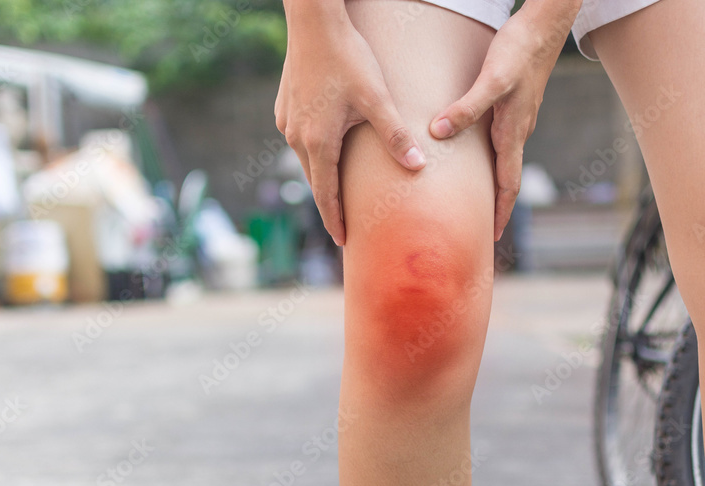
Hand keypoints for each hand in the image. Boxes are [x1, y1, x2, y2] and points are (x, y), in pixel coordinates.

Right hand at [275, 4, 426, 245]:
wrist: (314, 24)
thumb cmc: (348, 59)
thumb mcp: (377, 99)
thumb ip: (396, 136)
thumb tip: (419, 167)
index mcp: (319, 143)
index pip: (326, 195)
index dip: (335, 221)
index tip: (343, 242)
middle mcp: (297, 138)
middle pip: (316, 181)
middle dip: (330, 204)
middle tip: (344, 225)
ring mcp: (287, 123)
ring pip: (308, 160)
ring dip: (322, 177)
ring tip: (337, 190)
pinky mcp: (285, 109)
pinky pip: (300, 139)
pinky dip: (314, 152)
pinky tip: (326, 149)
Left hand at [429, 5, 574, 240]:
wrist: (544, 25)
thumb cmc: (519, 51)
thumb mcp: (491, 80)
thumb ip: (465, 108)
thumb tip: (438, 132)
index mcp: (513, 132)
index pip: (509, 184)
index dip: (501, 212)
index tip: (493, 238)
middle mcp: (517, 130)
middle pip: (507, 178)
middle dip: (496, 207)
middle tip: (482, 231)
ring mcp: (517, 118)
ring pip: (504, 160)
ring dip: (493, 184)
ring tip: (477, 201)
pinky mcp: (512, 105)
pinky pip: (500, 141)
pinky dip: (489, 158)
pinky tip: (475, 155)